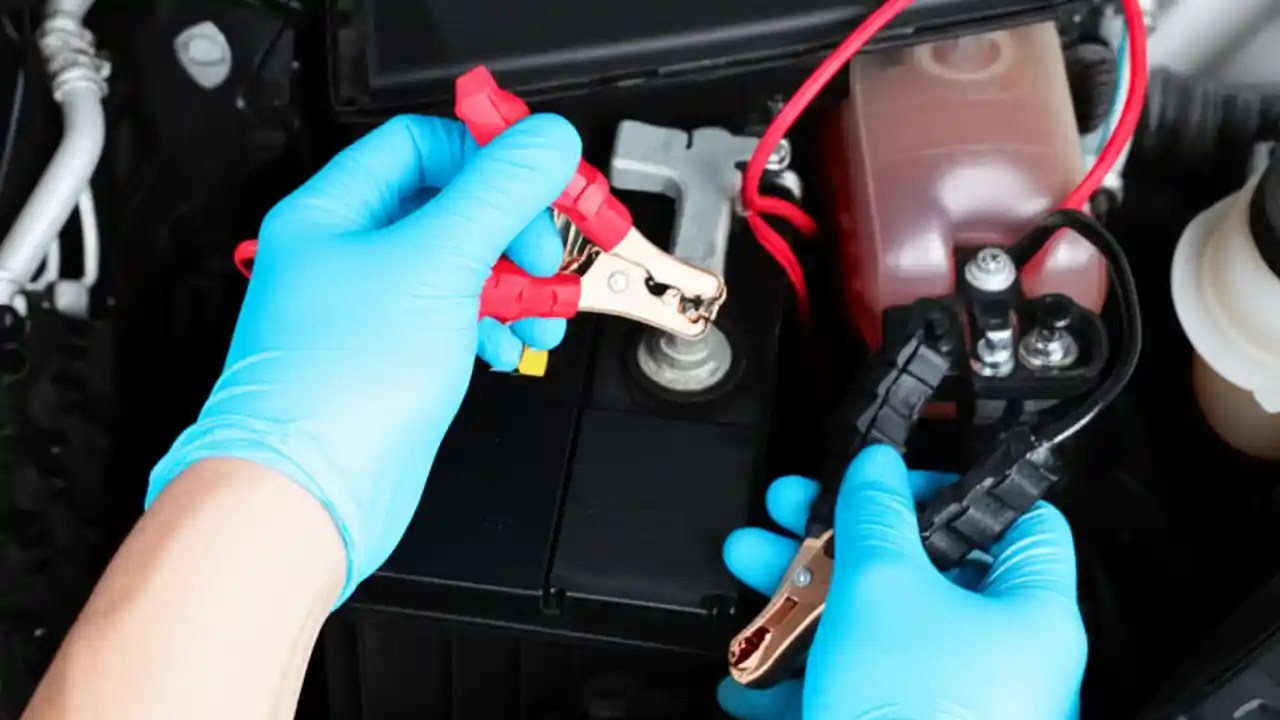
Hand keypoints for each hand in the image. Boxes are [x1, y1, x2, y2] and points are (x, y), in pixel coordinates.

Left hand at [148, 114, 582, 602]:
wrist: (310, 493)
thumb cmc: (335, 387)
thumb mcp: (436, 263)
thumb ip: (498, 194)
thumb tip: (544, 142)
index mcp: (333, 212)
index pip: (421, 146)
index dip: (487, 153)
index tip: (541, 173)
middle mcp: (347, 255)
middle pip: (452, 208)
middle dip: (513, 231)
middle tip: (547, 253)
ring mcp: (371, 309)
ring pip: (461, 268)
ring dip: (515, 284)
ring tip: (545, 309)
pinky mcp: (394, 357)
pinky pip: (457, 319)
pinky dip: (495, 326)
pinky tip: (512, 344)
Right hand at [719, 446, 1086, 718]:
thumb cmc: (920, 718)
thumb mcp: (883, 587)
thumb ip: (876, 515)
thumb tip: (877, 468)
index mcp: (1028, 611)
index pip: (1018, 519)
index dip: (955, 486)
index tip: (892, 477)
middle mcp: (1000, 657)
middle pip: (922, 567)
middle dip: (840, 536)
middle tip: (792, 512)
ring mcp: (951, 702)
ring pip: (875, 628)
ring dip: (805, 597)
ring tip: (753, 569)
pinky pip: (854, 689)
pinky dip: (803, 676)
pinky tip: (751, 678)